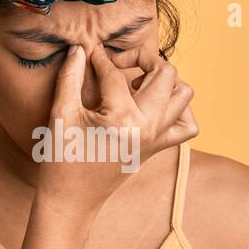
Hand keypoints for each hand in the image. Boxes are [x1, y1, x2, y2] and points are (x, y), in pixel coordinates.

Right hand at [35, 40, 196, 214]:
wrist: (72, 200)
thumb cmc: (62, 159)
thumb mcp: (61, 114)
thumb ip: (69, 77)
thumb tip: (79, 49)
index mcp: (123, 119)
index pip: (117, 74)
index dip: (100, 58)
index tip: (88, 52)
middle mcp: (148, 127)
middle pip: (165, 74)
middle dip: (143, 59)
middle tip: (118, 64)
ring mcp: (157, 139)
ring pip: (184, 95)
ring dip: (166, 81)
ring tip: (138, 84)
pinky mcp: (158, 148)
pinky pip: (187, 126)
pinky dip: (179, 110)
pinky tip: (153, 105)